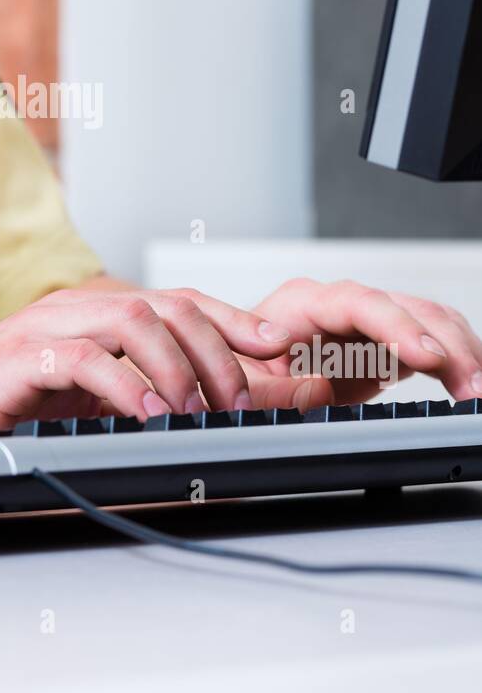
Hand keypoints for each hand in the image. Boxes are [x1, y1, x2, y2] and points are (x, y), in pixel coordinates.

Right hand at [0, 287, 291, 436]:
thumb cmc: (1, 410)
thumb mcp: (86, 402)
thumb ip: (139, 393)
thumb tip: (206, 407)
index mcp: (96, 315)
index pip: (180, 301)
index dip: (234, 319)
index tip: (278, 345)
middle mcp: (77, 309)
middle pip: (170, 305)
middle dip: (219, 350)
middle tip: (241, 399)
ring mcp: (48, 327)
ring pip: (135, 320)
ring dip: (178, 368)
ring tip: (198, 411)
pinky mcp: (20, 356)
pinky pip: (85, 357)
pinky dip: (126, 385)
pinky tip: (147, 415)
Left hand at [237, 277, 481, 409]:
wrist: (235, 375)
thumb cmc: (234, 370)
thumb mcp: (240, 384)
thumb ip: (274, 388)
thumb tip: (320, 389)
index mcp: (301, 304)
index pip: (358, 302)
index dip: (396, 325)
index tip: (427, 354)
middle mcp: (339, 307)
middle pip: (405, 308)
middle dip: (445, 344)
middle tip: (471, 385)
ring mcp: (366, 325)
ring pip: (427, 323)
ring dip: (459, 353)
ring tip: (476, 390)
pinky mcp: (383, 347)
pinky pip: (430, 346)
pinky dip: (454, 364)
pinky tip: (468, 386)